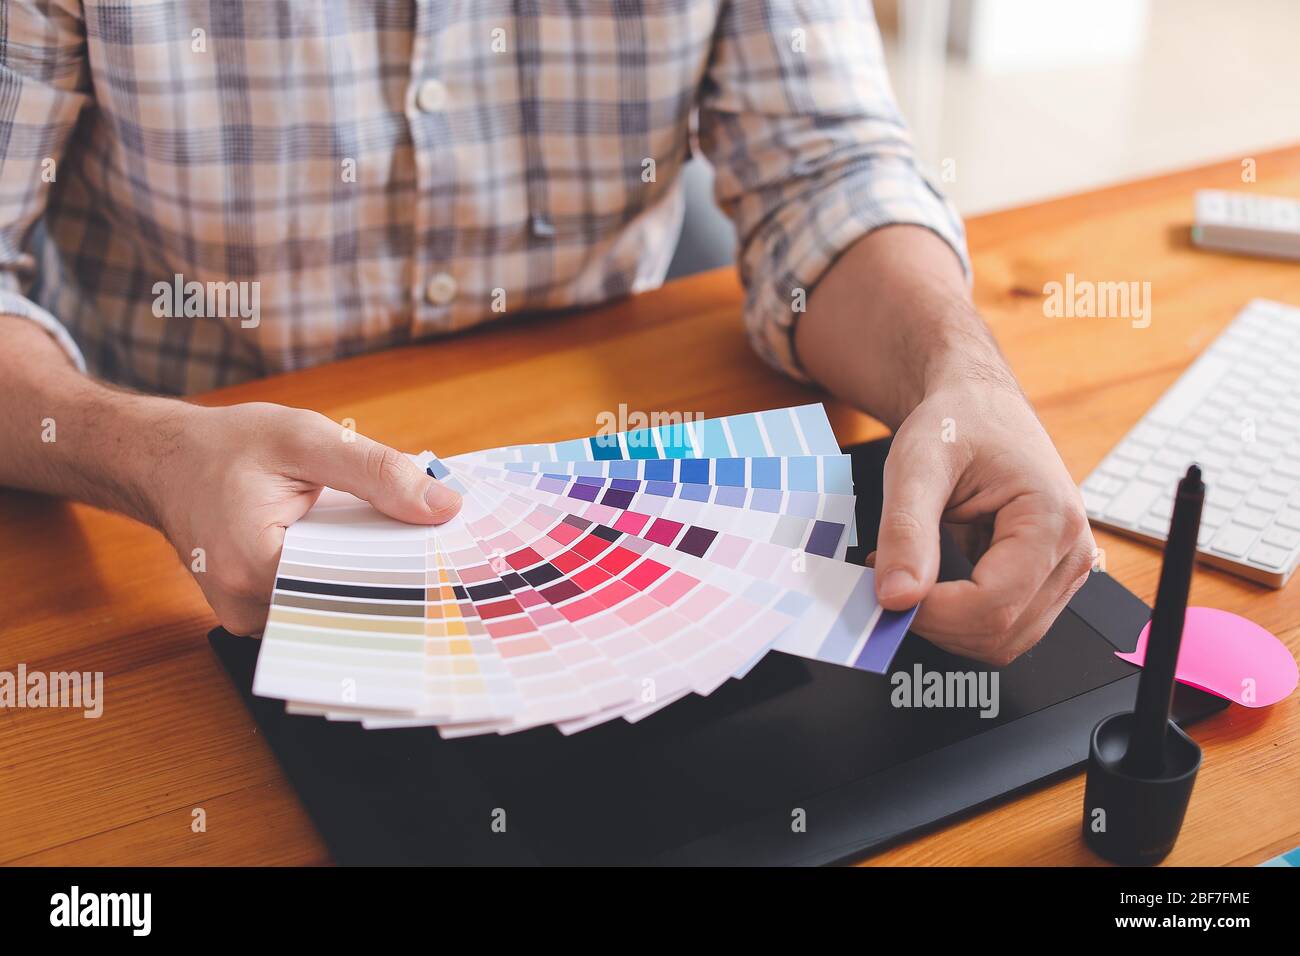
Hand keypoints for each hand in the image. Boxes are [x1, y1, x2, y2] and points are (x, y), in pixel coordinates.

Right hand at [141, 402, 461, 635]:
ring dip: (371, 580)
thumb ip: (377, 472)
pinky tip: (371, 557)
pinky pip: (315, 605)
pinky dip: (344, 580)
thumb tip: (445, 506)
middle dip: (396, 577)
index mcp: (256, 567)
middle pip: (349, 604)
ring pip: (335, 610)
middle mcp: (249, 609)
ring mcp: (250, 620)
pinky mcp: (257, 617)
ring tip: (414, 554)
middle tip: (449, 556)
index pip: (357, 585)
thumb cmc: (229, 446)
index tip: (455, 559)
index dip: (409, 569)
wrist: (165, 462)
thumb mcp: (306, 439)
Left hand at [870, 375, 1095, 665]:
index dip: (932, 613)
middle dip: (934, 622)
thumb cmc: (957, 422)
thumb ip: (906, 531)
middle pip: (1001, 634)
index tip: (885, 591)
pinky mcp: (1043, 582)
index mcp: (1052, 518)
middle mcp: (1071, 552)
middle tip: (886, 581)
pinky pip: (1000, 626)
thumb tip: (896, 597)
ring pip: (1002, 641)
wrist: (979, 406)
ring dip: (944, 625)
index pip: (994, 605)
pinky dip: (955, 618)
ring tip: (906, 574)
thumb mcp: (917, 464)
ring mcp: (1062, 572)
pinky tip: (926, 580)